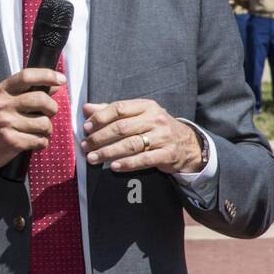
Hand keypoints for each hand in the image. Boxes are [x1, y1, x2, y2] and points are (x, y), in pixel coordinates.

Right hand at [0, 68, 64, 172]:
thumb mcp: (3, 100)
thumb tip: (55, 84)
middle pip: (41, 100)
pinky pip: (40, 141)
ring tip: (38, 130)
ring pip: (44, 124)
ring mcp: (6, 124)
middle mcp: (3, 105)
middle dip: (52, 108)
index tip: (61, 80)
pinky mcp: (11, 142)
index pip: (27, 76)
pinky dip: (41, 142)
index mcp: (1, 91)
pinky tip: (33, 141)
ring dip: (46, 129)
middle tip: (48, 113)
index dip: (47, 75)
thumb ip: (26, 91)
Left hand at [81, 100, 203, 173]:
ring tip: (93, 158)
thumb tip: (86, 108)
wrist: (187, 143)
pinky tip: (113, 167)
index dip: (100, 118)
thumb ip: (111, 111)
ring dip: (108, 152)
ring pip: (131, 144)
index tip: (86, 127)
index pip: (119, 108)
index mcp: (146, 106)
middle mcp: (155, 119)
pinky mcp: (168, 154)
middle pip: (122, 128)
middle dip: (100, 138)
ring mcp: (163, 137)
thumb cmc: (155, 127)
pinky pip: (144, 160)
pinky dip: (127, 164)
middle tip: (85, 146)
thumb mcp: (138, 115)